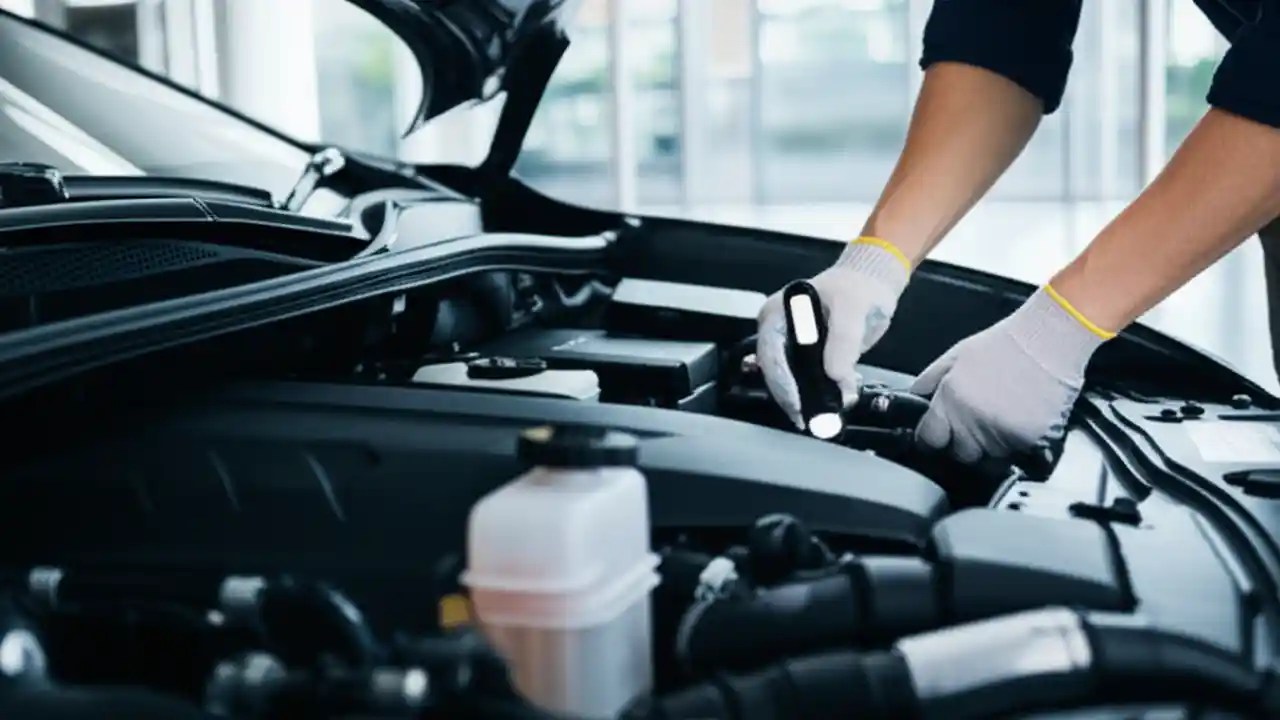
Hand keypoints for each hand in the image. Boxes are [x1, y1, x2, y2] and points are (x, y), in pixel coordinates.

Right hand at [756, 239, 909, 428]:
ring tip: (830, 415)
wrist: (874, 283)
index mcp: (777, 314)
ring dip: (812, 398)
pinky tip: (842, 396)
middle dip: (794, 398)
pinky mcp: (810, 357)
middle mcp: (779, 332)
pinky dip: (825, 392)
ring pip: (793, 380)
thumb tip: (835, 377)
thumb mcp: (851, 309)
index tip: (797, 404)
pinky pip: (810, 380)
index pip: (770, 353)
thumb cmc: (858, 288)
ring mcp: (794, 346)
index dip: (780, 381)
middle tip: (810, 420)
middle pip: (777, 372)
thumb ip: (843, 341)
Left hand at [910, 287, 1111, 462]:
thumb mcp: (956, 356)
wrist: (1049, 338)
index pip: (929, 439)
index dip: (933, 438)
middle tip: (979, 420)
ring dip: (994, 442)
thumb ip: (930, 382)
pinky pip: (1018, 452)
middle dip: (965, 442)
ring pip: (991, 455)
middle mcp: (973, 419)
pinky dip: (1020, 441)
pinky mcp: (1029, 438)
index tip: (939, 436)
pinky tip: (1022, 415)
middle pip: (960, 453)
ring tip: (1005, 411)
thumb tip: (914, 400)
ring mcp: (1001, 431)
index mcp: (950, 399)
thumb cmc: (1006, 343)